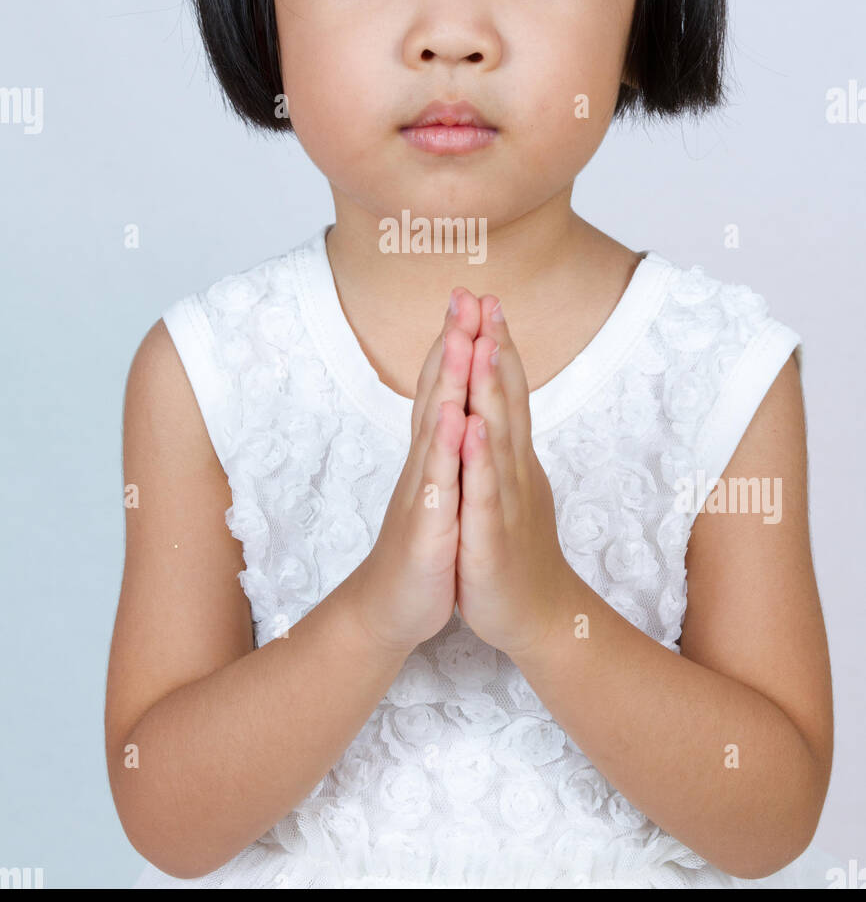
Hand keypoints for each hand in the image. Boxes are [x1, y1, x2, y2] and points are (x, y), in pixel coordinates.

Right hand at [348, 289, 476, 654]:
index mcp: (436, 453)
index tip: (472, 298)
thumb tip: (459, 403)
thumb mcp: (443, 485)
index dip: (456, 342)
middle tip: (463, 295)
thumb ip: (447, 443)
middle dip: (451, 343)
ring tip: (460, 337)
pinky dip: (447, 449)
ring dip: (447, 382)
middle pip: (436, 393)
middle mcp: (426, 462)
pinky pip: (439, 484)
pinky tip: (455, 418)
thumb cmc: (426, 544)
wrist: (394, 605)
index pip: (444, 387)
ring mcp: (424, 491)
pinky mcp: (427, 527)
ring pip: (436, 428)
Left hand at [455, 295, 573, 659]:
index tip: (485, 297)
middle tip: (486, 298)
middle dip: (494, 347)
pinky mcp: (492, 535)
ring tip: (484, 345)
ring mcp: (505, 499)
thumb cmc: (513, 544)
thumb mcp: (505, 482)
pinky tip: (474, 428)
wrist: (535, 614)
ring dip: (492, 389)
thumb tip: (496, 400)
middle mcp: (512, 468)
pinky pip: (485, 492)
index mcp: (510, 455)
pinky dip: (480, 459)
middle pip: (505, 399)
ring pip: (498, 437)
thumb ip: (503, 439)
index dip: (496, 343)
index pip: (505, 390)